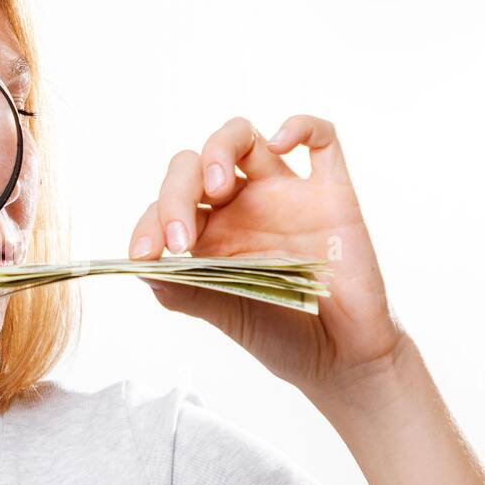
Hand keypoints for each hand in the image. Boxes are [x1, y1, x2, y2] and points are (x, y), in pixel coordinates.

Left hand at [128, 115, 403, 397]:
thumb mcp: (225, 315)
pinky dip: (300, 126)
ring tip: (217, 186)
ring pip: (244, 137)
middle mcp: (242, 206)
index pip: (167, 205)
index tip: (145, 255)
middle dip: (176, 192)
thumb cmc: (281, 336)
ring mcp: (285, 195)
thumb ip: (185, 291)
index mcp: (210, 233)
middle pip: (196, 164)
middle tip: (182, 237)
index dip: (150, 223)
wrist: (340, 358)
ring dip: (220, 148)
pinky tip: (280, 143)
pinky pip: (322, 139)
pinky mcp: (332, 195)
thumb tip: (144, 268)